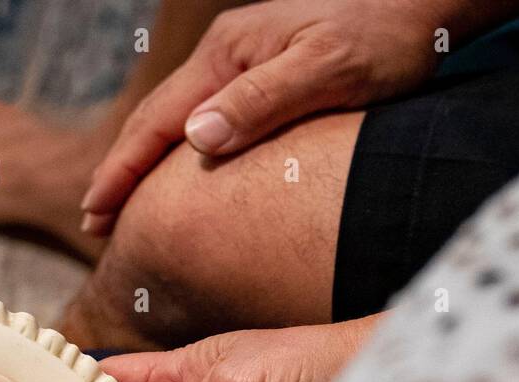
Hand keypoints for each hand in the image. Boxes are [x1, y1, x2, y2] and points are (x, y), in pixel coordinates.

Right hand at [80, 0, 453, 231]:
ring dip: (149, 165)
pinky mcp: (266, 78)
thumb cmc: (383, 37)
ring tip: (126, 207)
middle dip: (123, 171)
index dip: (123, 170)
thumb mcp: (326, 70)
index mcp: (228, 53)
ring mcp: (245, 66)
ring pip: (181, 121)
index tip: (95, 212)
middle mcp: (227, 57)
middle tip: (96, 224)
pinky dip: (185, 154)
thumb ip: (261, 102)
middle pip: (158, 120)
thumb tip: (197, 139)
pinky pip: (210, 121)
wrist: (422, 6)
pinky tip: (186, 177)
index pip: (158, 120)